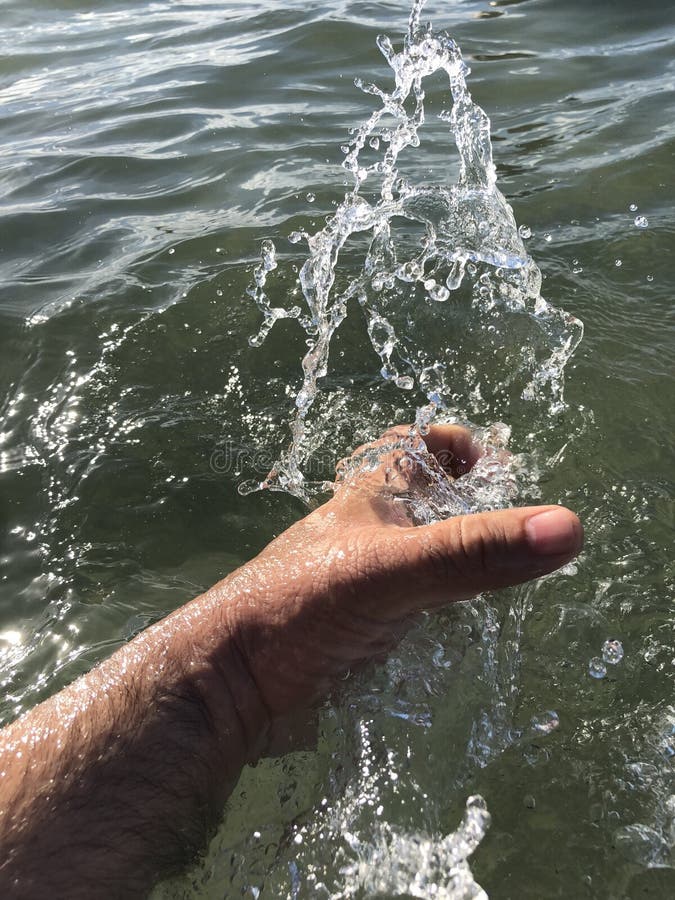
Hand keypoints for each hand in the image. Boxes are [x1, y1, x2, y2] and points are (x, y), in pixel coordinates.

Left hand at [223, 424, 582, 716]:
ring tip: (495, 578)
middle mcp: (360, 536)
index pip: (407, 447)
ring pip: (412, 558)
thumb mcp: (391, 572)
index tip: (489, 463)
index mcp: (365, 500)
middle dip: (460, 507)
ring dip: (450, 562)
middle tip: (507, 529)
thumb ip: (472, 553)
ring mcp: (354, 585)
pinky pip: (404, 608)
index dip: (447, 443)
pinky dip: (433, 610)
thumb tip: (568, 526)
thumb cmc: (297, 607)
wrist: (226, 687)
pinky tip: (456, 630)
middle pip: (416, 503)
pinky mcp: (350, 633)